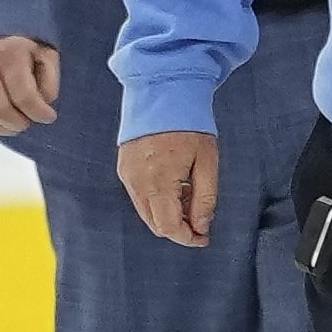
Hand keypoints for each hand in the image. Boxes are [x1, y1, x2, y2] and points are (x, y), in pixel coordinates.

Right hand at [0, 36, 60, 134]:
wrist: (0, 40)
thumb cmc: (30, 52)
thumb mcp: (47, 55)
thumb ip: (50, 79)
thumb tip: (43, 102)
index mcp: (10, 54)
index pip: (23, 95)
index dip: (38, 112)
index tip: (50, 116)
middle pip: (0, 110)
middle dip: (21, 123)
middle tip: (33, 119)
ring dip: (8, 128)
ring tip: (22, 120)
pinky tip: (9, 121)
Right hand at [119, 131, 218, 245]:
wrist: (163, 94)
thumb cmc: (190, 126)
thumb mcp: (207, 162)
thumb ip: (205, 198)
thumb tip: (202, 227)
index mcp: (158, 182)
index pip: (169, 227)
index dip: (188, 238)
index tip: (204, 237)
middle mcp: (137, 182)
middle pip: (155, 224)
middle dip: (179, 228)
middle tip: (201, 219)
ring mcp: (127, 176)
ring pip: (146, 213)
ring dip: (168, 215)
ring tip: (189, 197)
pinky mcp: (124, 169)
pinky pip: (139, 197)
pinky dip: (157, 201)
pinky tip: (175, 186)